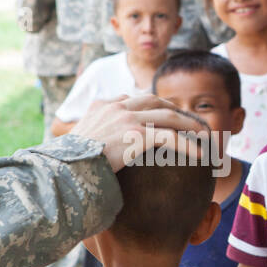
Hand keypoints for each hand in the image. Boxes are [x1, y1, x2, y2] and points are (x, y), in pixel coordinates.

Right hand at [71, 95, 208, 171]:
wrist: (63, 168)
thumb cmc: (65, 164)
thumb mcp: (74, 144)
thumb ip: (89, 137)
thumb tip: (93, 153)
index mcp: (101, 106)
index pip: (132, 98)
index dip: (151, 106)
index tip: (164, 115)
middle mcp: (116, 107)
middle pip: (154, 100)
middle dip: (174, 109)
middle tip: (189, 122)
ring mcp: (127, 118)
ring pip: (167, 115)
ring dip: (188, 124)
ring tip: (203, 134)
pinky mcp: (136, 135)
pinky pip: (169, 137)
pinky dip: (187, 145)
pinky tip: (199, 155)